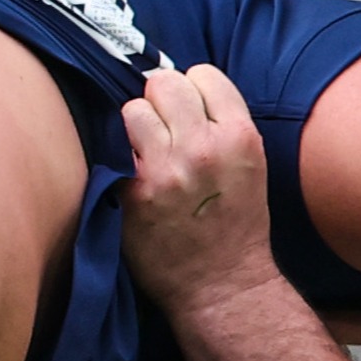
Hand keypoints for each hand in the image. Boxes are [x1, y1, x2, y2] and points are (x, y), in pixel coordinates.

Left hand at [118, 64, 286, 320]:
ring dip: (134, 127)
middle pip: (163, 82)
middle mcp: (204, 147)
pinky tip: (129, 174)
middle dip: (159, 100)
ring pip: (133, 109)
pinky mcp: (133, 193)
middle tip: (162, 129)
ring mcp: (166, 170)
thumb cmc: (235, 224)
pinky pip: (111, 147)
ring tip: (145, 153)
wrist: (223, 287)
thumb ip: (221, 123)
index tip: (188, 111)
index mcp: (240, 136)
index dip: (192, 89)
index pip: (203, 74)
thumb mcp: (249, 164)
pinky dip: (117, 156)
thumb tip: (176, 86)